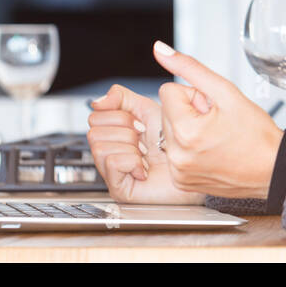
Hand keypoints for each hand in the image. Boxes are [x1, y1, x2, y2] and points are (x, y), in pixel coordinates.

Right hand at [87, 83, 207, 204]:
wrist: (192, 163)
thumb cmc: (174, 142)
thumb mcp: (147, 110)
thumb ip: (121, 98)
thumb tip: (97, 102)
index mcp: (113, 133)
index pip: (95, 116)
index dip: (119, 116)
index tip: (138, 124)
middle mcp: (109, 152)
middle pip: (93, 132)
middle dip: (125, 132)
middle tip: (142, 141)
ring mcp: (112, 173)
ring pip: (100, 147)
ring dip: (130, 148)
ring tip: (144, 156)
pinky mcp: (118, 189)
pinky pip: (112, 163)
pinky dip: (132, 162)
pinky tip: (144, 169)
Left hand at [153, 40, 284, 200]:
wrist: (273, 169)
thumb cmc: (256, 134)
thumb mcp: (226, 91)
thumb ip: (190, 67)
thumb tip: (160, 50)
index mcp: (185, 132)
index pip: (168, 91)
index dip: (194, 95)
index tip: (212, 109)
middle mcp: (177, 156)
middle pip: (167, 111)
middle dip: (190, 112)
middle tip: (217, 124)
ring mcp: (178, 172)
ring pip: (169, 132)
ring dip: (189, 130)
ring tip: (216, 138)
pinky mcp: (182, 182)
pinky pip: (174, 152)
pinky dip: (189, 149)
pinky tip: (211, 152)